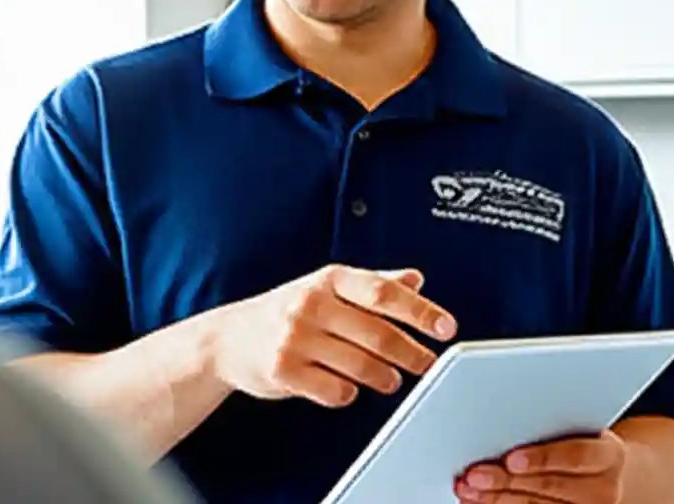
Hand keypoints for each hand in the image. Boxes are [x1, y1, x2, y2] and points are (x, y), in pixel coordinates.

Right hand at [208, 264, 457, 406]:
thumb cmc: (285, 311)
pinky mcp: (282, 370)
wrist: (227, 339)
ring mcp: (294, 338)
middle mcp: (311, 304)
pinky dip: (349, 393)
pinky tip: (348, 387)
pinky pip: (334, 390)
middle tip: (428, 364)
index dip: (420, 311)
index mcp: (328, 280)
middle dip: (412, 353)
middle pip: (378, 334)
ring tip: (391, 380)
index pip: (383, 293)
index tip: (446, 327)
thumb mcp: (326, 287)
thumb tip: (415, 279)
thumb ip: (372, 283)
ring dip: (385, 378)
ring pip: (360, 366)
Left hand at [455, 430, 626, 503]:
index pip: (577, 457)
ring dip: (496, 498)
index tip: (512, 459)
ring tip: (468, 488)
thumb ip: (550, 423)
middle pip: (550, 485)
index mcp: (608, 455)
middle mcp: (604, 489)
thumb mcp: (577, 425)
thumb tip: (503, 417)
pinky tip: (479, 500)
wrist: (603, 471)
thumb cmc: (579, 438)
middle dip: (507, 480)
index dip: (543, 458)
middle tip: (475, 474)